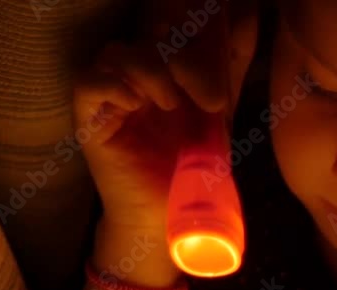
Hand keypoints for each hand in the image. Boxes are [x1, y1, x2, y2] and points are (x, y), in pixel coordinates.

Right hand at [73, 1, 257, 228]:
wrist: (167, 220)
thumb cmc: (192, 174)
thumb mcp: (218, 120)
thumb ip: (228, 74)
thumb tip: (248, 22)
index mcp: (164, 80)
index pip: (166, 39)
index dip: (192, 52)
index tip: (217, 96)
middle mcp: (135, 85)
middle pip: (143, 42)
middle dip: (177, 62)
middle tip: (205, 99)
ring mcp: (111, 101)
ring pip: (115, 54)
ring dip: (147, 70)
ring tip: (170, 104)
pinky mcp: (90, 122)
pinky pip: (87, 83)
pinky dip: (112, 85)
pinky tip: (136, 105)